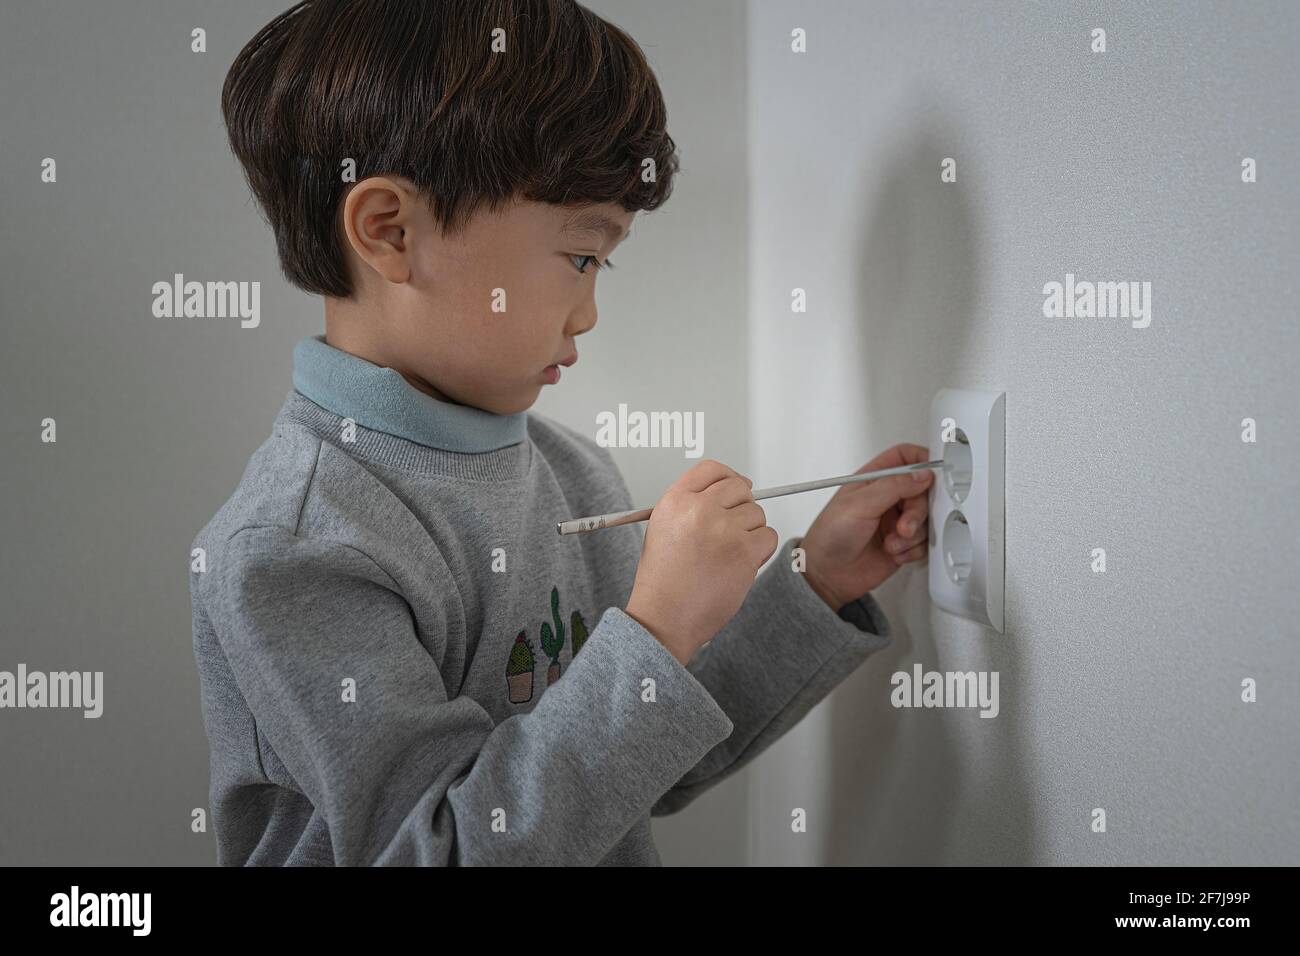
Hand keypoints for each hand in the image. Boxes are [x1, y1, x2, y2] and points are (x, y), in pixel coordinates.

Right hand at [626, 460, 778, 664]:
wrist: (665, 617)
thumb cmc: (664, 580)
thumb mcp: (663, 528)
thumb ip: (691, 506)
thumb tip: (729, 492)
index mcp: (675, 501)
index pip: (711, 469)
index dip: (729, 477)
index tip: (737, 487)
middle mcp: (699, 510)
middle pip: (739, 488)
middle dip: (742, 506)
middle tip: (734, 529)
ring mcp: (724, 529)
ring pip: (757, 514)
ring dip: (750, 532)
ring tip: (728, 555)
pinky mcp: (744, 551)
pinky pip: (768, 537)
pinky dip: (760, 551)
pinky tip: (739, 564)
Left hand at [799, 443, 932, 610]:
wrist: (827, 575)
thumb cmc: (830, 536)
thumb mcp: (860, 504)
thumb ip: (893, 486)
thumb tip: (922, 475)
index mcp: (874, 480)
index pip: (905, 457)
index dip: (922, 461)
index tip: (932, 476)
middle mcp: (887, 498)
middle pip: (922, 491)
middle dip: (917, 511)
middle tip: (904, 526)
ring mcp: (896, 520)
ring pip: (926, 519)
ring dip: (912, 534)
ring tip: (892, 543)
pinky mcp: (903, 543)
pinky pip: (924, 542)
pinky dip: (913, 550)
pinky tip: (894, 553)